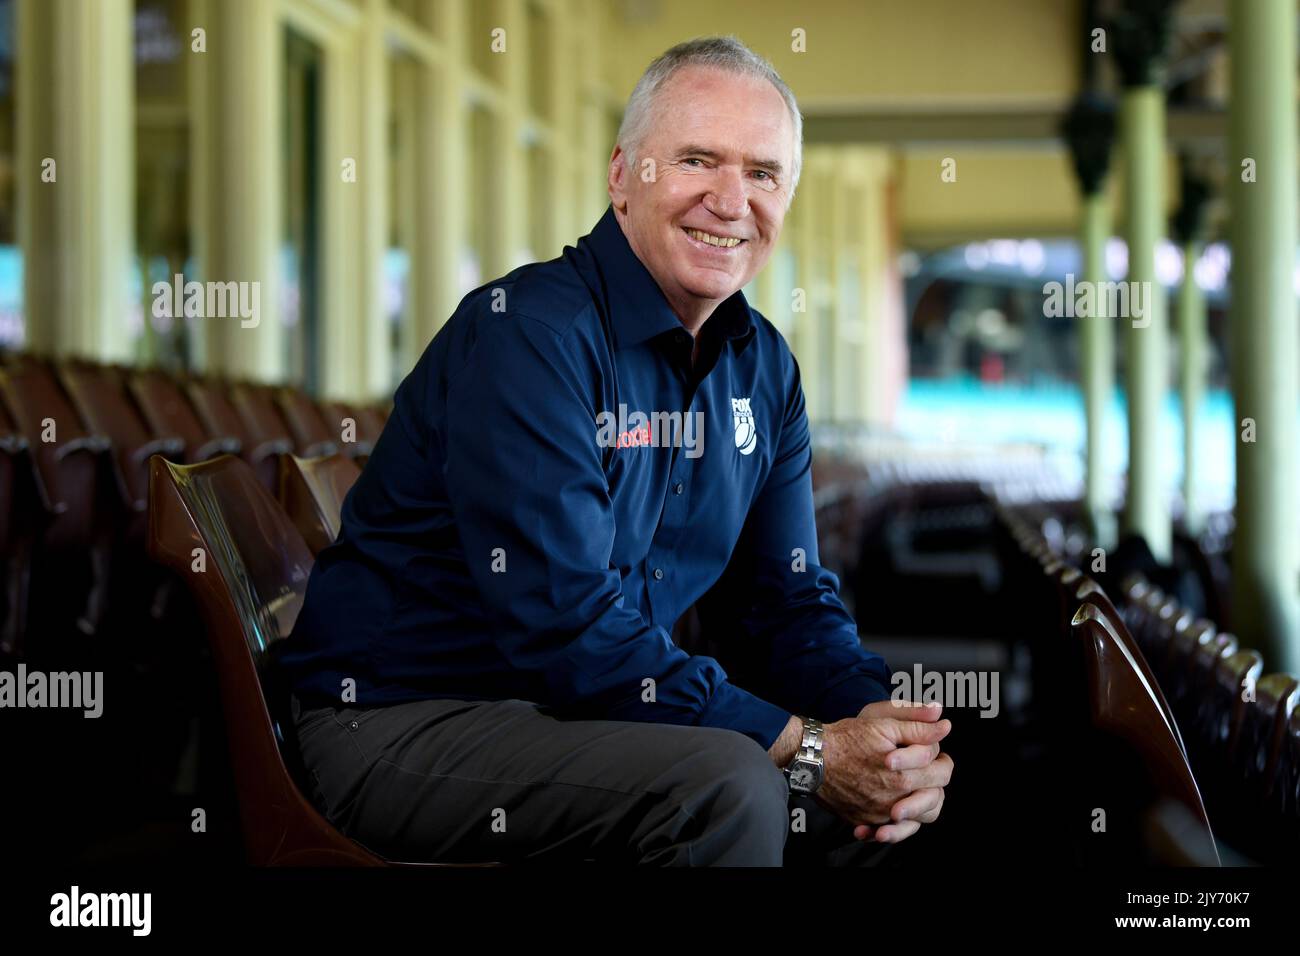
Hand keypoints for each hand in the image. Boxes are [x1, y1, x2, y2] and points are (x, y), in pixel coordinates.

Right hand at [814, 700, 953, 844]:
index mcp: (903, 776)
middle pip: (933, 800)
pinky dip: (895, 822)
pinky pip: (890, 829)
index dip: (942, 760)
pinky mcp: (864, 820)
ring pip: (916, 820)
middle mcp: (893, 800)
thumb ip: (918, 726)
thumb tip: (944, 724)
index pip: (943, 774)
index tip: (936, 755)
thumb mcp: (883, 723)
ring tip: (914, 789)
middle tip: (927, 770)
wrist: (811, 758)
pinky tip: (892, 808)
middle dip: (934, 783)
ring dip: (919, 805)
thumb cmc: (845, 739)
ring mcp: (879, 814)